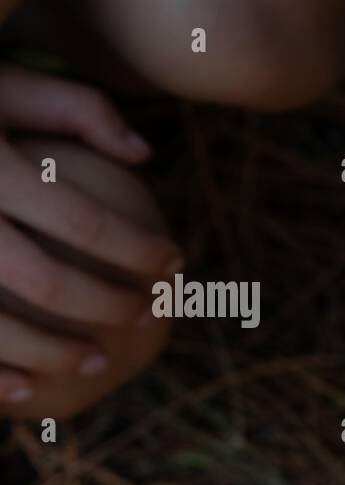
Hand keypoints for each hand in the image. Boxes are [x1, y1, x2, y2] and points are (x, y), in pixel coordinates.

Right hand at [0, 65, 180, 410]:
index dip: (138, 251)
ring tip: (103, 361)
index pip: (82, 223)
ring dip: (55, 354)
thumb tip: (144, 154)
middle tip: (151, 314)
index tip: (176, 262)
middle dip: (108, 307)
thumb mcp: (2, 82)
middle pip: (46, 283)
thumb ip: (76, 108)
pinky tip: (29, 391)